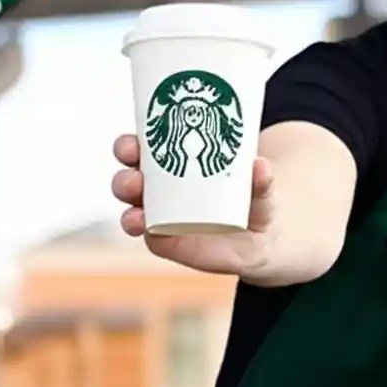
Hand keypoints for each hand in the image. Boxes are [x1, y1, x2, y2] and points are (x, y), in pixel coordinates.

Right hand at [111, 133, 275, 277]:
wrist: (260, 239)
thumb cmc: (252, 199)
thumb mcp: (260, 186)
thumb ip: (262, 179)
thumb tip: (260, 165)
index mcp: (172, 162)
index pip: (141, 149)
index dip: (129, 145)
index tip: (133, 144)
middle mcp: (158, 188)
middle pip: (128, 178)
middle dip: (125, 178)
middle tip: (136, 179)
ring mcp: (160, 217)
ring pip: (131, 208)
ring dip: (128, 209)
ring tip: (137, 211)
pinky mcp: (167, 242)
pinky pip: (149, 236)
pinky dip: (144, 231)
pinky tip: (146, 228)